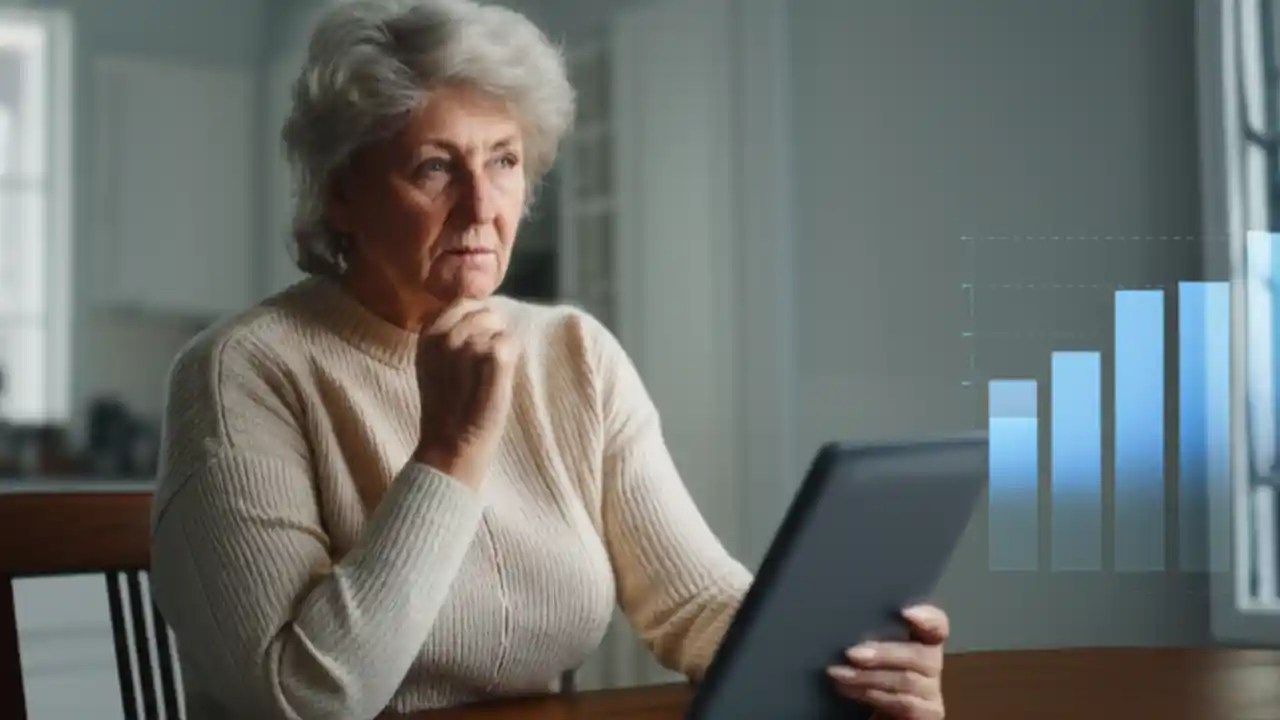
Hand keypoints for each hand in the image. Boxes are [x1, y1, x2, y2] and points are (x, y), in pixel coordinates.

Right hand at [412, 298, 517, 487]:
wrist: (452, 445)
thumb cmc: (447, 406)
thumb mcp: (433, 362)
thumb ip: (448, 334)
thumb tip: (478, 309)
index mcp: (428, 334)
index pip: (462, 303)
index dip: (476, 319)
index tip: (475, 345)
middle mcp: (446, 335)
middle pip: (484, 312)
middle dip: (491, 331)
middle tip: (483, 365)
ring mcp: (470, 345)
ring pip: (499, 328)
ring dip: (500, 348)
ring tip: (486, 377)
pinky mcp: (494, 357)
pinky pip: (511, 342)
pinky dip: (511, 359)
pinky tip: (497, 381)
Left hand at [826, 604, 947, 718]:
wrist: (875, 712)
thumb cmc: (866, 675)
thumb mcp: (868, 652)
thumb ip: (869, 637)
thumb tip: (842, 622)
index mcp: (923, 642)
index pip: (937, 626)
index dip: (928, 618)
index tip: (905, 613)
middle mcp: (933, 664)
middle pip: (921, 654)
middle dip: (883, 654)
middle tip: (851, 654)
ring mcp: (933, 691)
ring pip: (908, 680)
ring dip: (868, 677)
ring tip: (838, 674)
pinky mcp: (928, 714)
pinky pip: (905, 704)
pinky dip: (874, 696)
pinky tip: (850, 691)